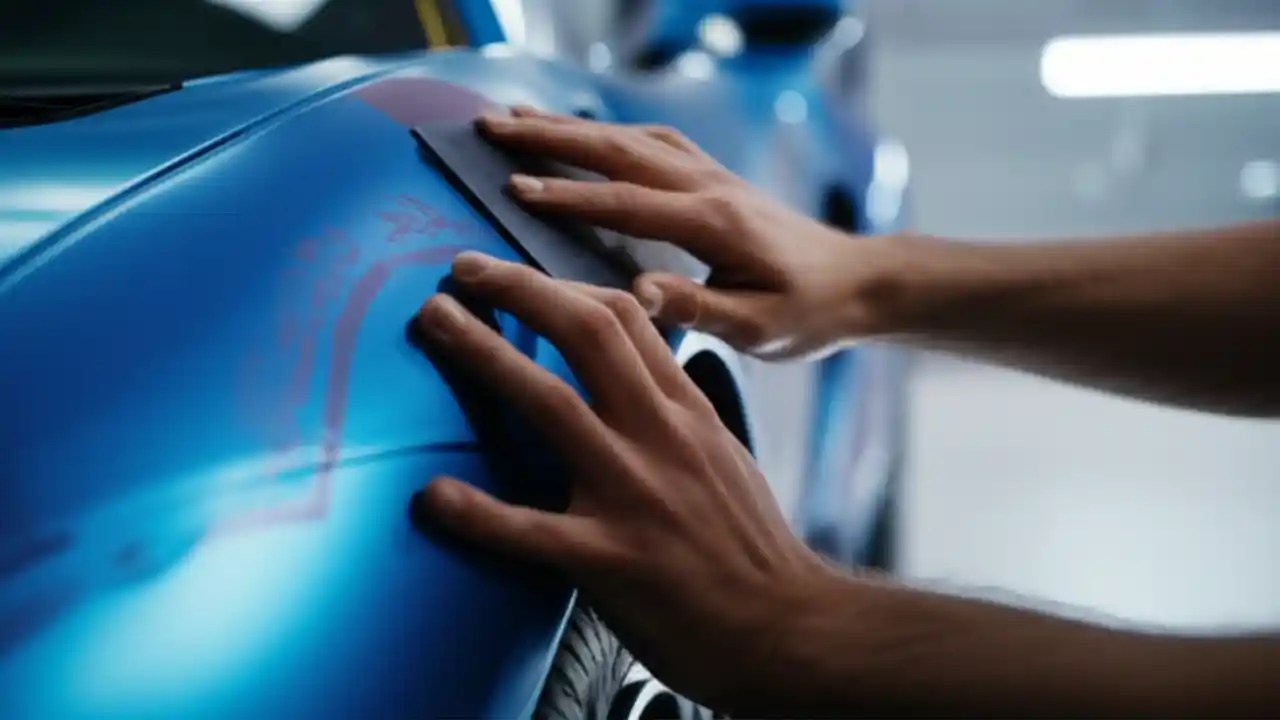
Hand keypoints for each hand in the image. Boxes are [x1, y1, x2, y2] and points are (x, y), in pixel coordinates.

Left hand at [415, 251, 835, 711]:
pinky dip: (477, 512)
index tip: (514, 271)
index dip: (562, 283)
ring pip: (551, 403)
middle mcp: (661, 436)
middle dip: (518, 289)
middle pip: (586, 333)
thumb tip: (638, 375)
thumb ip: (677, 411)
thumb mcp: (722, 456)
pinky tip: (430, 496)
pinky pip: (532, 530)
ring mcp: (636, 494)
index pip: (627, 316)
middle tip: (459, 269)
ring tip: (431, 321)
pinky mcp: (613, 559)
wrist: (789, 628)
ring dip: (483, 355)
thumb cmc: (751, 547)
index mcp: (687, 411)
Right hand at [478, 107, 903, 359]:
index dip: (568, 196)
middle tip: (490, 126)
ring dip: (572, 127)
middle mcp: (709, 187)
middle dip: (550, 137)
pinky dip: (610, 131)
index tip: (513, 188)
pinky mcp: (715, 179)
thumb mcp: (760, 328)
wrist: (858, 282)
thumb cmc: (809, 314)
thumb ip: (700, 310)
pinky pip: (654, 141)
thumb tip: (638, 297)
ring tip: (517, 119)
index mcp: (713, 225)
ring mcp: (713, 176)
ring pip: (631, 138)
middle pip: (618, 150)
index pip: (627, 204)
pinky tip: (584, 132)